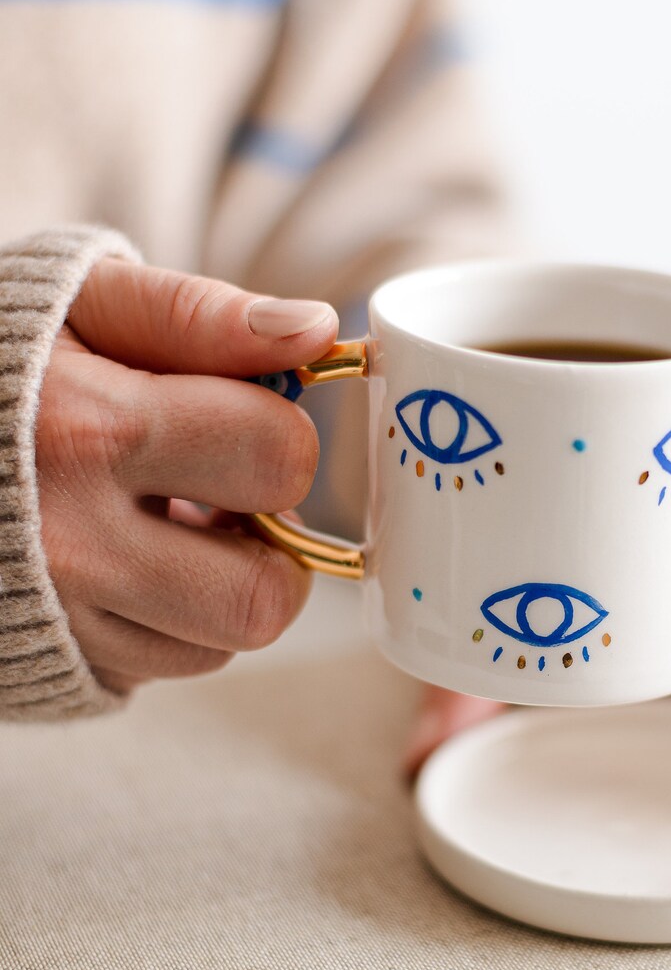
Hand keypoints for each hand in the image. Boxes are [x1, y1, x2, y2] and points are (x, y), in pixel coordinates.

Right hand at [37, 256, 337, 692]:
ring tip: (175, 520)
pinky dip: (177, 617)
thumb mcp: (82, 305)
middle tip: (232, 493)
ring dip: (227, 583)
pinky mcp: (54, 658)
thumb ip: (198, 315)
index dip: (284, 436)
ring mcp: (58, 617)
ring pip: (222, 642)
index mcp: (92, 431)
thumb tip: (316, 331)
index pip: (276, 459)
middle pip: (262, 595)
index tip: (249, 419)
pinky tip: (137, 556)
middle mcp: (71, 543)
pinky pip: (168, 663)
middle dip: (274, 543)